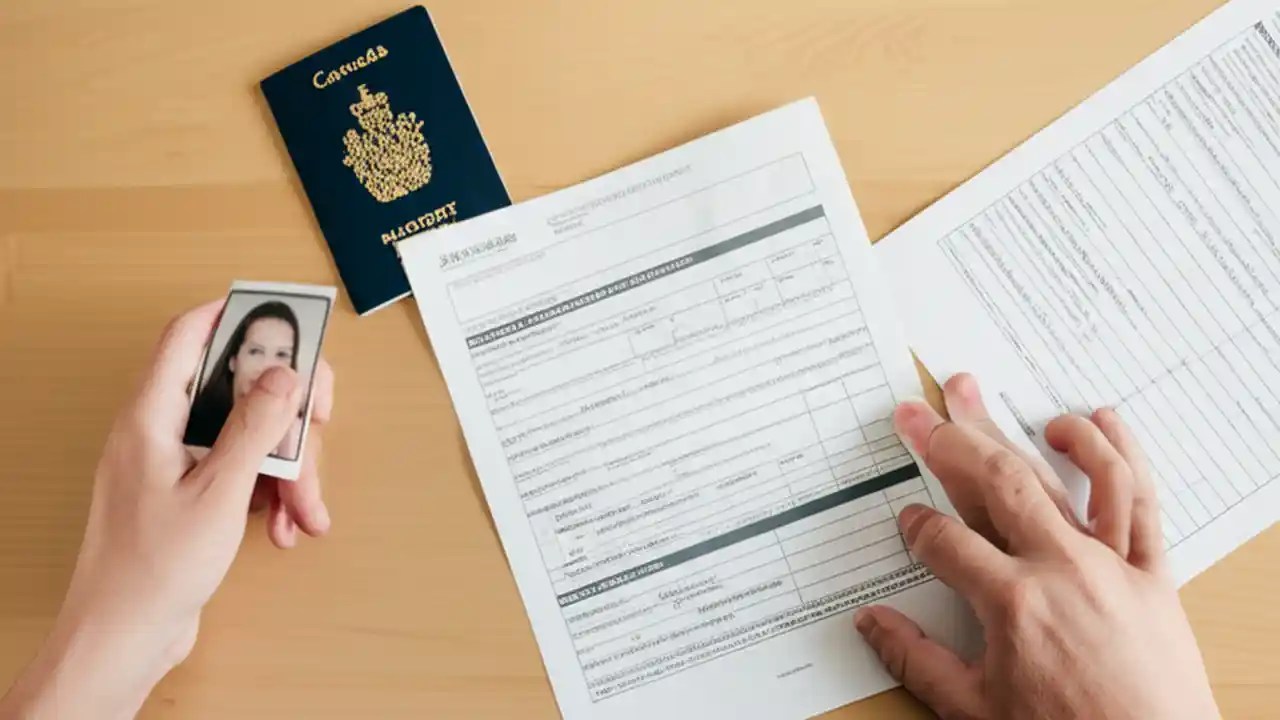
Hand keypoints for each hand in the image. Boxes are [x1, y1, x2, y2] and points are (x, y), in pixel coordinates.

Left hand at [1, 300, 334, 718]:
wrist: (124, 638)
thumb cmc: (151, 571)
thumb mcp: (220, 491)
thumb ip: (255, 426)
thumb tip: (285, 373)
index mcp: (151, 416)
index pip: (189, 336)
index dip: (236, 315)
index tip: (286, 317)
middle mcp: (160, 431)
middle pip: (236, 388)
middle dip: (285, 412)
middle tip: (317, 425)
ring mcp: (176, 463)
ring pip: (248, 436)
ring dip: (286, 467)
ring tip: (304, 509)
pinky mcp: (190, 494)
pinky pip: (240, 471)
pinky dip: (269, 492)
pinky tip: (284, 525)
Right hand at [854, 374, 1217, 719]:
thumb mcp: (975, 709)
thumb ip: (916, 659)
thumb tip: (870, 623)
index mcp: (1011, 601)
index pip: (943, 540)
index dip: (917, 526)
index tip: (909, 520)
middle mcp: (1060, 567)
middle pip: (995, 483)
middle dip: (949, 442)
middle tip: (919, 413)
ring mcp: (1110, 563)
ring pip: (1064, 476)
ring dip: (1024, 430)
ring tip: (994, 402)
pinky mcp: (1152, 572)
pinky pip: (1139, 500)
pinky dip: (1120, 454)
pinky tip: (1098, 421)